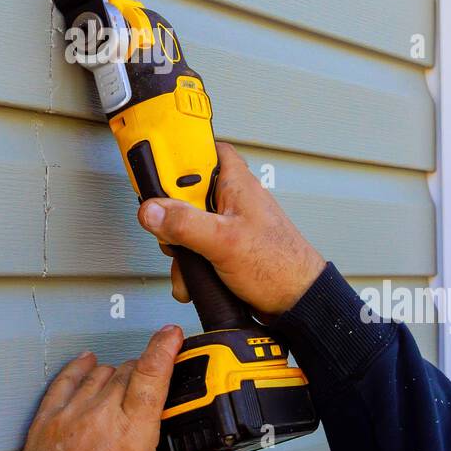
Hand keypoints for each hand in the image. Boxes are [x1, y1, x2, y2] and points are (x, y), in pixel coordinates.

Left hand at [10, 325, 239, 450]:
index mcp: (130, 433)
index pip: (151, 374)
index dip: (164, 347)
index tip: (173, 334)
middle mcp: (99, 417)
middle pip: (128, 371)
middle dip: (145, 371)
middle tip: (157, 382)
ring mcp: (70, 415)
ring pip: (99, 372)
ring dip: (117, 373)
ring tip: (127, 383)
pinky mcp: (45, 421)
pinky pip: (64, 380)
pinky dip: (78, 368)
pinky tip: (86, 362)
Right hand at [137, 143, 325, 317]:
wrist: (297, 302)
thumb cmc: (280, 265)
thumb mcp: (223, 241)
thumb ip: (184, 223)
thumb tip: (152, 211)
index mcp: (235, 182)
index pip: (202, 149)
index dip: (178, 155)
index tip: (156, 170)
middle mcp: (231, 199)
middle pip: (186, 190)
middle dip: (172, 214)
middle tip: (171, 227)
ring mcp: (227, 223)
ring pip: (187, 222)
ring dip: (180, 245)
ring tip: (188, 259)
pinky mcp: (224, 246)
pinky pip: (196, 246)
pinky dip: (191, 262)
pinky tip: (195, 276)